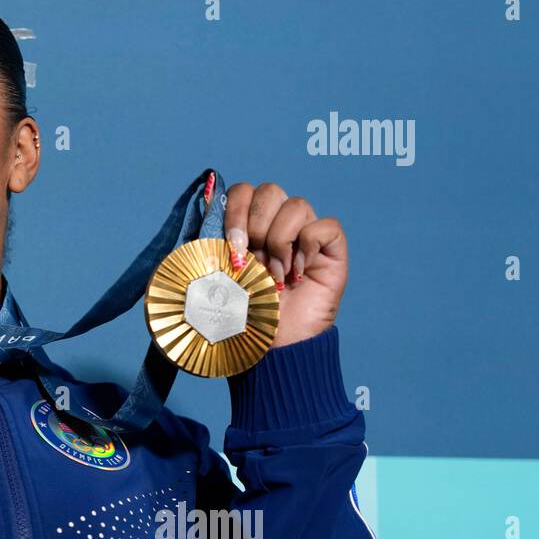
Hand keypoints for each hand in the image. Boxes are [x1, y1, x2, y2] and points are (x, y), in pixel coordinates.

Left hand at [223, 181, 347, 347]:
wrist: (271, 347)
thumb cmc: (242, 314)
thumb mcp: (215, 274)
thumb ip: (208, 238)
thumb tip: (206, 196)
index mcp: (249, 225)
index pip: (243, 190)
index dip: (235, 210)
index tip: (232, 246)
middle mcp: (279, 224)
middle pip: (270, 190)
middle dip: (256, 226)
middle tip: (252, 262)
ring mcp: (307, 235)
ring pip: (297, 205)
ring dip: (280, 242)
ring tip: (275, 275)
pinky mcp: (332, 250)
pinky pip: (326, 225)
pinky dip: (308, 247)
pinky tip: (298, 274)